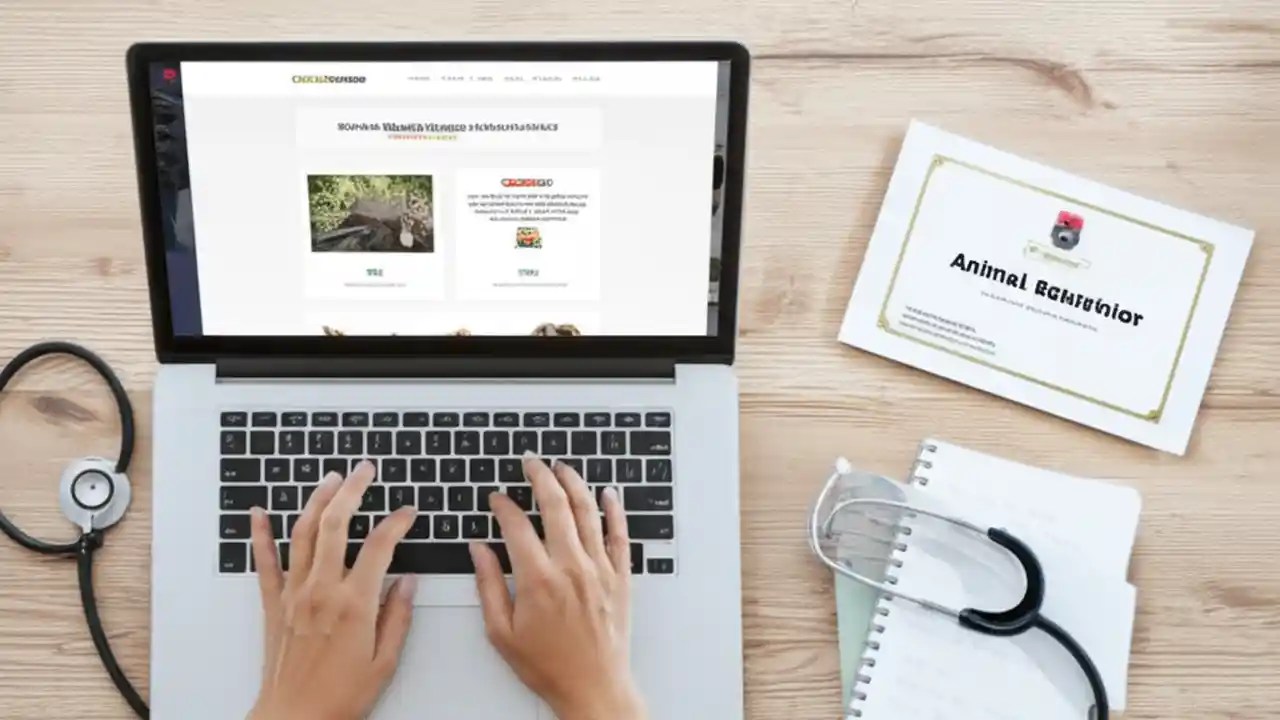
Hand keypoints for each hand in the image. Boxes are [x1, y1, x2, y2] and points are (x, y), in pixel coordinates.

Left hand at [248, 461, 417, 719]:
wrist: (294, 719)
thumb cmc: (340, 698)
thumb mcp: (385, 661)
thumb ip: (398, 617)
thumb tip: (408, 583)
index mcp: (354, 604)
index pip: (380, 546)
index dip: (397, 522)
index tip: (408, 512)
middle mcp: (321, 591)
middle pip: (336, 524)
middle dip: (353, 490)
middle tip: (364, 470)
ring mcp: (294, 594)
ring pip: (302, 533)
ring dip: (316, 501)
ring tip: (330, 479)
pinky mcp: (273, 605)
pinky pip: (265, 562)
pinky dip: (260, 535)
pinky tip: (259, 514)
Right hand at [471, 453, 645, 719]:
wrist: (594, 687)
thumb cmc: (548, 665)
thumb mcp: (502, 632)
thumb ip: (489, 585)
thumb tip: (479, 549)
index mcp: (538, 579)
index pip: (516, 525)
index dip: (503, 505)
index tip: (497, 498)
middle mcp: (571, 567)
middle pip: (555, 505)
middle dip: (540, 476)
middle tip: (531, 462)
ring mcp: (599, 569)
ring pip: (587, 511)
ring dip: (573, 483)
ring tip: (561, 467)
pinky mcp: (621, 577)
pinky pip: (619, 534)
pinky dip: (614, 510)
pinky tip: (608, 493)